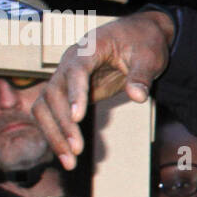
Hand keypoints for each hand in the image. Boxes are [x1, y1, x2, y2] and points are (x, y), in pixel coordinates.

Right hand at [31, 9, 173, 170]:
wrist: (138, 35)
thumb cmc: (144, 42)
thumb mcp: (150, 56)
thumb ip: (142, 75)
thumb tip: (138, 96)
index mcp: (89, 48)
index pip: (75, 70)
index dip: (74, 93)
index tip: (78, 118)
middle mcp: (70, 62)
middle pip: (53, 92)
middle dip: (63, 123)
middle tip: (77, 150)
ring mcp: (65, 77)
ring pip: (45, 105)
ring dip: (54, 133)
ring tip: (70, 162)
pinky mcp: (67, 92)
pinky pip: (53, 112)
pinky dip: (56, 132)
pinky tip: (66, 155)